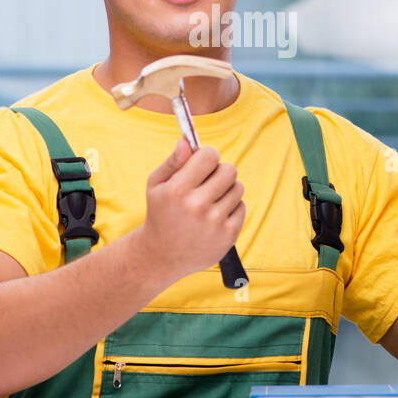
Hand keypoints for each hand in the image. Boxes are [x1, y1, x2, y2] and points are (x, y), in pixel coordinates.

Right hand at [139, 139, 244, 282]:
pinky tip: (215, 215)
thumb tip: (186, 142)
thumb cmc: (160, 214)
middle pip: (229, 169)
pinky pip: (241, 206)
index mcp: (178, 190)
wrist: (163, 255)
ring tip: (211, 199)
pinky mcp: (228, 235)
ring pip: (238, 187)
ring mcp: (215, 222)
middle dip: (219, 171)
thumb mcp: (156, 185)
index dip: (207, 155)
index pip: (209, 156)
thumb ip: (172, 162)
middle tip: (208, 182)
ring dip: (226, 189)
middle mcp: (197, 206)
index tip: (203, 162)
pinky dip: (231, 207)